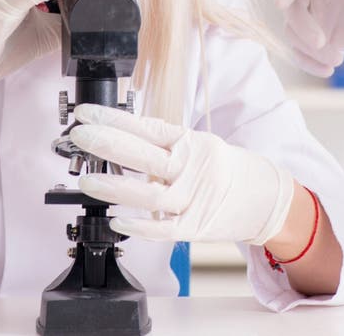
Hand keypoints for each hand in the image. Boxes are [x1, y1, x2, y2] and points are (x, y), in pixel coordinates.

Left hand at [71, 104, 293, 243]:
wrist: (265, 199)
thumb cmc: (226, 169)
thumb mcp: (199, 145)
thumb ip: (164, 145)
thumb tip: (122, 138)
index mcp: (191, 142)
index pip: (146, 127)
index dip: (113, 119)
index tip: (86, 114)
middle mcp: (192, 167)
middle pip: (144, 155)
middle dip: (107, 144)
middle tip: (78, 137)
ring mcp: (194, 199)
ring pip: (150, 195)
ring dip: (115, 187)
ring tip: (87, 180)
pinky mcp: (195, 228)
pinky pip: (163, 229)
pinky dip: (139, 226)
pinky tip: (116, 220)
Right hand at [276, 0, 343, 76]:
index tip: (280, 2)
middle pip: (292, 12)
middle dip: (301, 29)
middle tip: (322, 43)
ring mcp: (313, 18)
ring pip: (294, 36)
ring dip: (308, 51)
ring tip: (337, 60)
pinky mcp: (319, 38)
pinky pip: (304, 53)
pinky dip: (309, 64)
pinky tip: (327, 71)